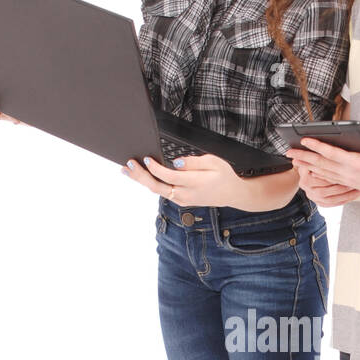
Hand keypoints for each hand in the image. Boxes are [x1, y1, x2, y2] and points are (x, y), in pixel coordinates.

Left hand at [121, 151, 247, 207]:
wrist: (232, 194)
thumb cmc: (223, 176)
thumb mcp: (214, 162)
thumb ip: (195, 162)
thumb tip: (177, 162)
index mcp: (194, 183)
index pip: (169, 176)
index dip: (156, 168)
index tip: (147, 159)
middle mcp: (185, 194)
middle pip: (158, 187)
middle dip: (141, 176)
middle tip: (128, 165)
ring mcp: (182, 199)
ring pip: (157, 190)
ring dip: (142, 180)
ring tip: (128, 170)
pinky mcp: (181, 200)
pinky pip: (163, 192)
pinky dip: (150, 184)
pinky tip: (142, 177)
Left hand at [286, 130, 359, 208]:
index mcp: (357, 164)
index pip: (333, 154)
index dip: (318, 146)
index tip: (304, 140)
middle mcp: (349, 174)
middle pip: (322, 164)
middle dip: (304, 158)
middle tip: (288, 153)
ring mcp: (348, 180)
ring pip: (323, 172)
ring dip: (307, 166)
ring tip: (295, 162)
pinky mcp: (350, 184)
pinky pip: (330, 178)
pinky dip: (318, 174)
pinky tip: (311, 171)